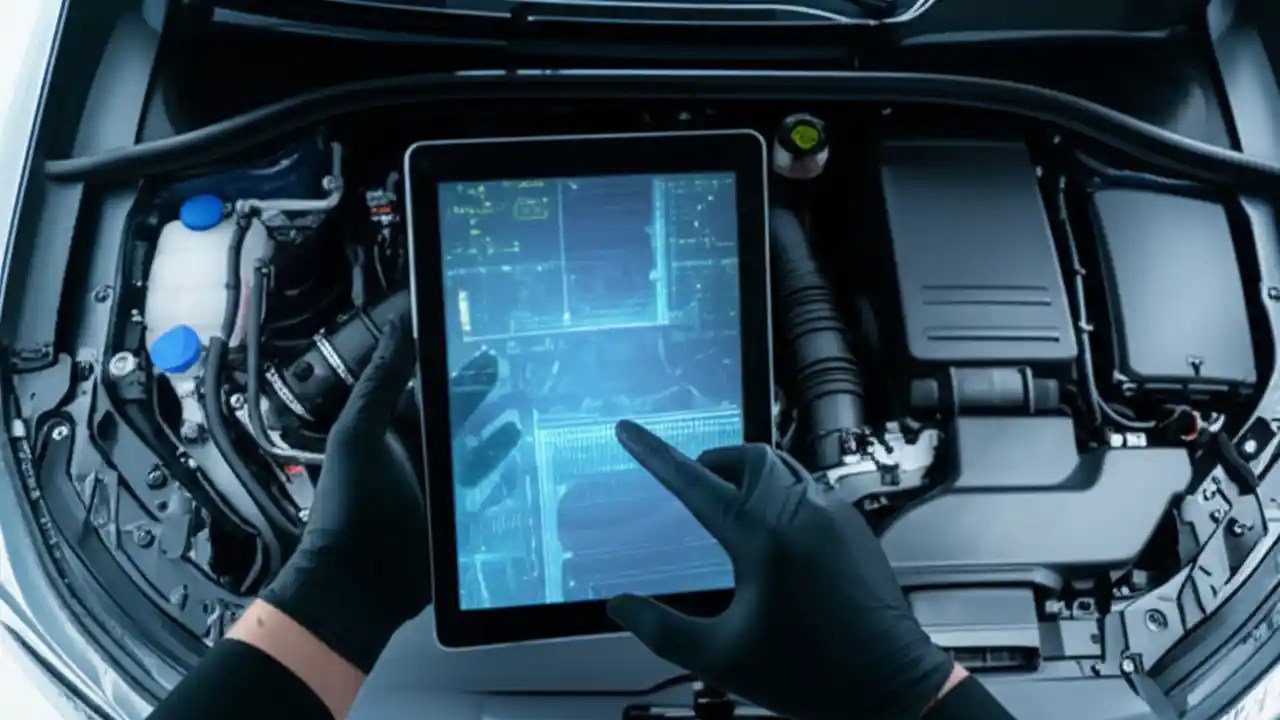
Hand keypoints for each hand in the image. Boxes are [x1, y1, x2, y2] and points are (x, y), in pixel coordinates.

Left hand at [262, 321, 517, 671]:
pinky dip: (503, 473)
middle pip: (453, 417)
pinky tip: (522, 456)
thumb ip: (381, 381)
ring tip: (523, 406)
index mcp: (388, 431)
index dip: (446, 366)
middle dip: (479, 394)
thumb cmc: (352, 504)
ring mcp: (436, 488)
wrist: (359, 580)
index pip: (423, 389)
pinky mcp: (455, 517)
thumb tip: (398, 325)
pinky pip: (484, 489)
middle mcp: (414, 456)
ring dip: (495, 429)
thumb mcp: (361, 433)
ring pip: (473, 450)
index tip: (472, 339)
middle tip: (510, 366)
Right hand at [607, 421, 953, 719]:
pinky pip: (809, 486)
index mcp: (763, 537)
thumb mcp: (722, 658)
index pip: (695, 481)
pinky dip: (780, 490)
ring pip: (781, 466)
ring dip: (748, 473)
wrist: (891, 685)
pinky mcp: (854, 527)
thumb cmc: (813, 673)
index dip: (656, 454)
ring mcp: (834, 515)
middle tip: (688, 478)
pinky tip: (772, 525)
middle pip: (746, 457)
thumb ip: (663, 630)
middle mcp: (802, 513)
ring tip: (726, 502)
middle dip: (711, 460)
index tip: (631, 433)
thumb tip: (621, 607)